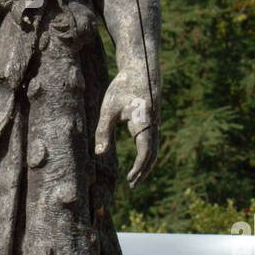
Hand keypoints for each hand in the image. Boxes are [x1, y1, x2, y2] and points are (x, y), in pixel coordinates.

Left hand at [94, 73, 158, 187]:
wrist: (140, 68)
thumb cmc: (122, 88)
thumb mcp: (108, 109)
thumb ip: (103, 132)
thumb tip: (99, 154)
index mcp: (143, 124)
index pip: (145, 153)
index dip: (138, 169)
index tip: (129, 180)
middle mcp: (153, 126)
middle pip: (152, 155)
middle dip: (143, 171)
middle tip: (132, 185)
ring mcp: (155, 123)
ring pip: (154, 149)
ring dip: (146, 164)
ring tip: (135, 177)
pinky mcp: (153, 120)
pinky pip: (153, 142)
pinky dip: (147, 154)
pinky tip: (139, 159)